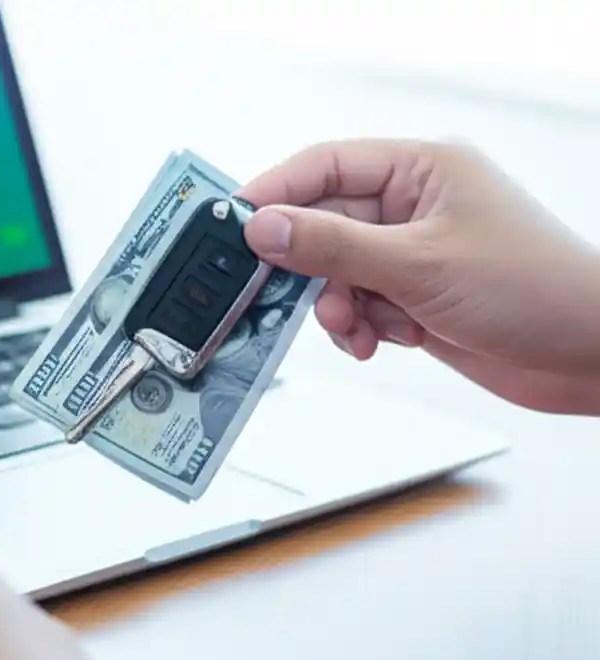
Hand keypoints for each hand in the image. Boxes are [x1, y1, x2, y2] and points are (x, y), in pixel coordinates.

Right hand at [237, 138, 599, 414]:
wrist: (590, 356)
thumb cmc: (536, 290)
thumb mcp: (417, 264)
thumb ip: (332, 245)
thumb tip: (263, 227)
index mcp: (421, 169)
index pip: (325, 165)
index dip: (276, 192)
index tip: (233, 223)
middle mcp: (414, 205)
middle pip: (324, 225)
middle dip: (312, 268)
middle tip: (286, 294)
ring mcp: (413, 252)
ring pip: (336, 272)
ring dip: (338, 305)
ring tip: (359, 328)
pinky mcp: (416, 295)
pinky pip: (359, 304)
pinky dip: (360, 326)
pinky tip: (382, 340)